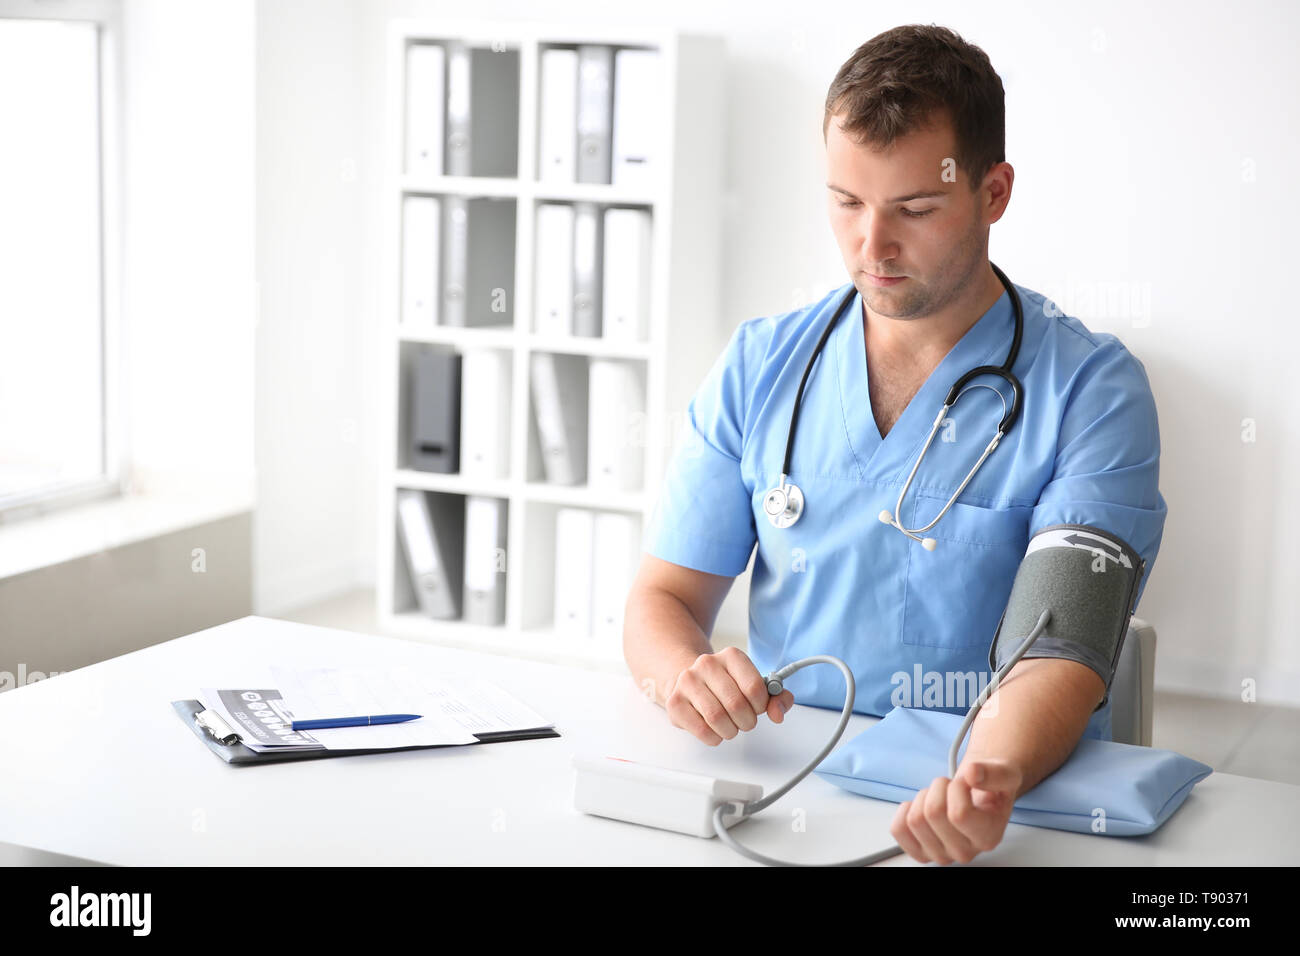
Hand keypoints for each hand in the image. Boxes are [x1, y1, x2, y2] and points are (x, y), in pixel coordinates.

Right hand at [665, 646, 794, 745]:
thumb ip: (776, 698)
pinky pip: (701, 730)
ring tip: (730, 726)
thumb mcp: (753, 685)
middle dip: (747, 721)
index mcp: (731, 656)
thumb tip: (778, 714)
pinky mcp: (675, 702)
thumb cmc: (725, 686)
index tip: (757, 708)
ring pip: (717, 718)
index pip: (755, 687)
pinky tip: (714, 730)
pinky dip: (714, 737)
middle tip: (745, 722)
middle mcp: (707, 664)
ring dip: (730, 731)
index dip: (761, 706)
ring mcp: (688, 681)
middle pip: (737, 704)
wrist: (689, 680)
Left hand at [888, 759, 1021, 863]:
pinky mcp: (920, 852)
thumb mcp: (1004, 774)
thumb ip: (993, 773)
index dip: (957, 787)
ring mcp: (941, 855)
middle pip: (932, 813)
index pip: (958, 814)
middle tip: (952, 788)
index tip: (967, 782)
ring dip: (924, 797)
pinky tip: (923, 806)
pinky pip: (898, 829)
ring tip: (941, 796)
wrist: (982, 795)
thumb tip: (972, 773)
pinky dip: (905, 810)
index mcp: (987, 838)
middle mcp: (964, 852)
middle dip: (939, 788)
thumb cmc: (992, 788)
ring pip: (914, 819)